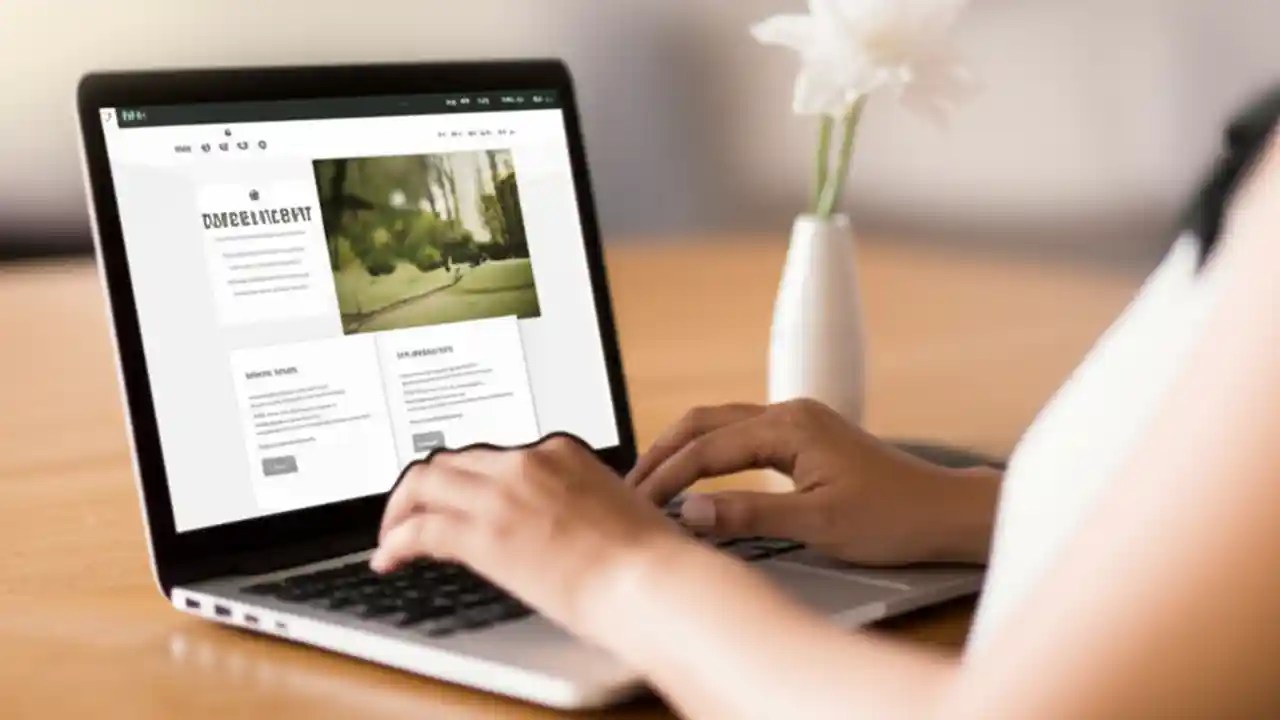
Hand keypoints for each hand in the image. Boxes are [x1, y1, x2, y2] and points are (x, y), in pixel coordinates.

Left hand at [372, 434, 691, 633]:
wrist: (651, 581)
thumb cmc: (647, 559)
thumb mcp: (611, 509)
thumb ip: (574, 505)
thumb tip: (557, 527)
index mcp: (559, 452)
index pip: (492, 456)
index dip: (464, 480)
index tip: (454, 499)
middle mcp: (526, 463)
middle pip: (451, 460)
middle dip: (424, 488)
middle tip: (410, 514)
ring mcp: (501, 495)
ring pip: (424, 484)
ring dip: (399, 509)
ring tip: (391, 536)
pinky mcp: (483, 535)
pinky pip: (420, 529)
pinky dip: (395, 542)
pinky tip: (388, 560)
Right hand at [628, 399, 999, 564]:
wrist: (944, 513)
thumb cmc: (894, 518)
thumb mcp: (818, 524)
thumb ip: (750, 514)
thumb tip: (691, 513)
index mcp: (788, 426)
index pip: (706, 448)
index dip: (667, 478)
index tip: (638, 505)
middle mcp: (789, 414)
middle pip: (703, 422)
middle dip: (662, 453)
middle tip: (628, 489)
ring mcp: (797, 423)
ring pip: (719, 425)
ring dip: (683, 450)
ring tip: (651, 483)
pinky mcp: (804, 439)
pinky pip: (740, 436)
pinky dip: (708, 454)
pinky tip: (697, 478)